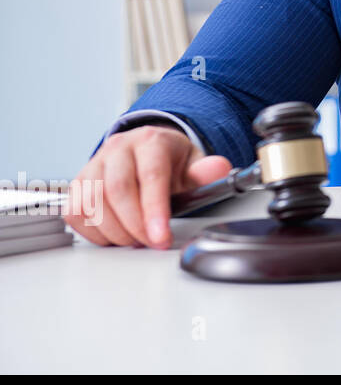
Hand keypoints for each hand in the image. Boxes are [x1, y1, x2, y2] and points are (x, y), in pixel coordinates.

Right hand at [64, 125, 231, 248]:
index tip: (161, 238)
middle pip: (118, 191)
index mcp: (151, 141)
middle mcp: (118, 148)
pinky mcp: (78, 183)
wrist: (148, 151)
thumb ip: (206, 171)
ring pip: (93, 203)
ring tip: (136, 239)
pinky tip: (115, 234)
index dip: (154, 211)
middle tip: (152, 243)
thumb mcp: (194, 163)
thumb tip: (220, 169)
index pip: (151, 176)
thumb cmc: (171, 162)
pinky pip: (76, 212)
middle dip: (135, 226)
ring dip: (115, 231)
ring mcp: (94, 164)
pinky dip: (94, 231)